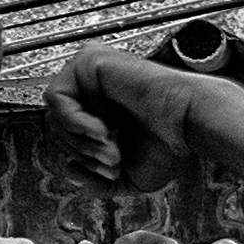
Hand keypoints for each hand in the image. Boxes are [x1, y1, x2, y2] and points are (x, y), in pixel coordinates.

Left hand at [26, 46, 198, 185]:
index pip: (66, 138)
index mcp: (101, 109)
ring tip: (112, 147)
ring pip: (54, 115)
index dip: (85, 160)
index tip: (114, 168)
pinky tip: (104, 130)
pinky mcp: (89, 61)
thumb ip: (95, 182)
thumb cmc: (169, 146)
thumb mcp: (126, 177)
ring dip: (82, 141)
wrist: (190, 123)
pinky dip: (75, 122)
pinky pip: (57, 97)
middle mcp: (94, 89)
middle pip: (56, 128)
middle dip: (84, 152)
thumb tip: (69, 170)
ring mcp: (90, 72)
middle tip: (114, 158)